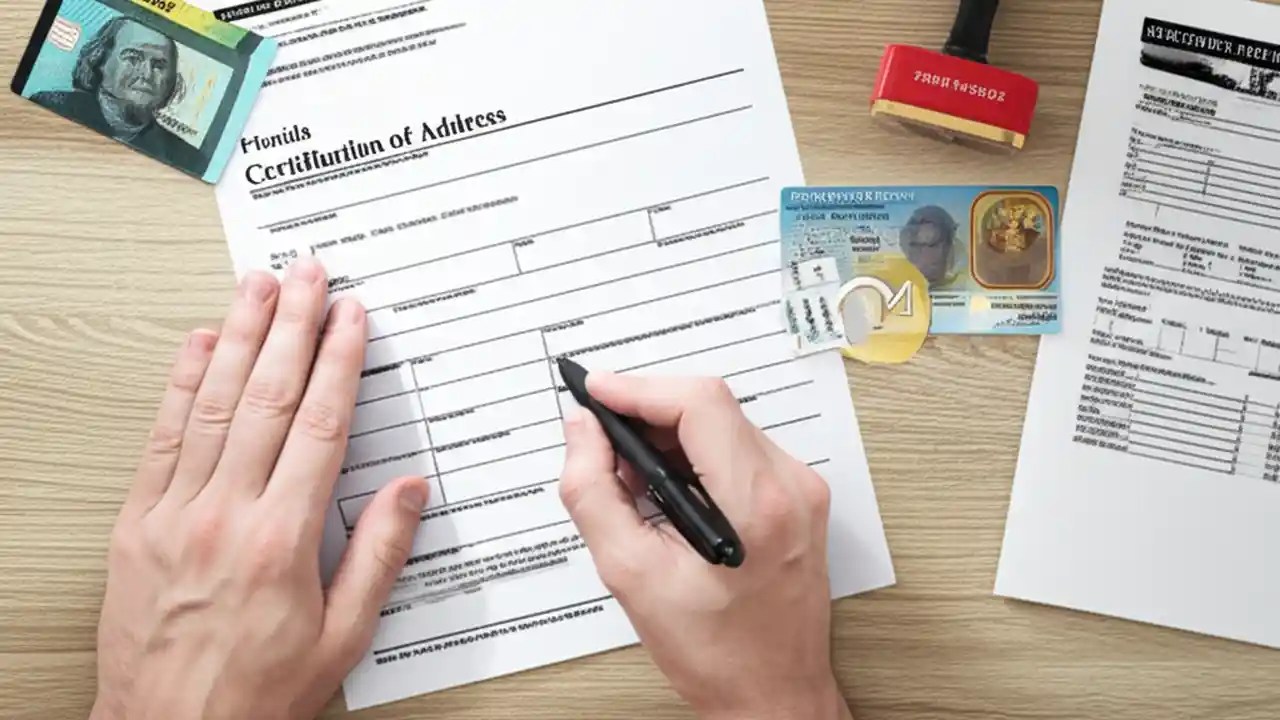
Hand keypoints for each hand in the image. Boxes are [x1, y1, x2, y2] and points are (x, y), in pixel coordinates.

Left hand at [92, 259, 428, 719]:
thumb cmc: (257, 692)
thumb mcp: (343, 637)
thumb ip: (379, 555)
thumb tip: (409, 491)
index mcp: (282, 540)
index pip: (318, 426)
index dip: (339, 363)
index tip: (353, 320)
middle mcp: (225, 514)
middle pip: (265, 398)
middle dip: (292, 327)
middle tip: (308, 276)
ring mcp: (174, 513)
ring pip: (211, 403)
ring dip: (238, 336)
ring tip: (256, 288)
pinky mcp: (138, 522)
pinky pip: (162, 437)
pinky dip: (181, 384)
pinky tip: (197, 344)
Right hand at [558, 374, 852, 719]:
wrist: (772, 695)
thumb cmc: (716, 653)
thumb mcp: (631, 574)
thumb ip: (594, 492)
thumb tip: (582, 432)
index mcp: (756, 504)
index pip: (700, 404)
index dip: (639, 389)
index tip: (597, 392)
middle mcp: (791, 487)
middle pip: (711, 407)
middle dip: (649, 412)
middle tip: (603, 442)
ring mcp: (802, 490)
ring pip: (725, 424)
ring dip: (671, 436)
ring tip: (631, 477)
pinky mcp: (799, 498)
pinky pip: (741, 449)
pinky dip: (697, 456)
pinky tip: (668, 491)